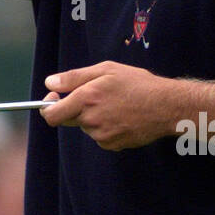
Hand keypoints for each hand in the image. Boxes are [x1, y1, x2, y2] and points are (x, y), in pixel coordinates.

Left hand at [40, 62, 178, 150]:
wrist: (166, 107)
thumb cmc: (138, 84)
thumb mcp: (106, 70)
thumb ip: (74, 78)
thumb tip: (50, 83)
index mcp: (86, 99)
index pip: (51, 114)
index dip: (48, 107)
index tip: (56, 98)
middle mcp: (91, 120)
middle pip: (68, 120)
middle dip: (75, 109)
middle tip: (95, 96)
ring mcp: (101, 135)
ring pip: (86, 127)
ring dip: (94, 118)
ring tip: (116, 105)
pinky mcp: (112, 145)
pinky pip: (100, 137)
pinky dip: (106, 128)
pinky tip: (122, 117)